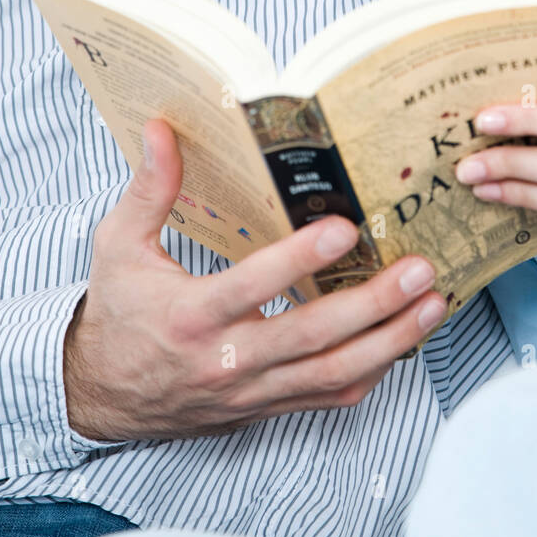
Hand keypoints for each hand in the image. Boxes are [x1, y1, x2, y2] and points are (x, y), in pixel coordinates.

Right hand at [64, 118, 445, 441]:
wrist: (101, 398)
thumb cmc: (117, 315)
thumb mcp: (118, 246)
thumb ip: (149, 189)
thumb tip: (162, 129)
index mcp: (191, 315)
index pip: (253, 286)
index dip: (300, 259)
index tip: (346, 229)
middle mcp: (226, 360)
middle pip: (311, 337)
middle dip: (373, 305)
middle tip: (420, 271)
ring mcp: (251, 391)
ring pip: (332, 374)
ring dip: (391, 341)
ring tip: (434, 304)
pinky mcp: (266, 407)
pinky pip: (329, 397)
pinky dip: (373, 372)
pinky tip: (404, 340)